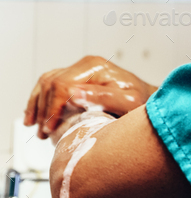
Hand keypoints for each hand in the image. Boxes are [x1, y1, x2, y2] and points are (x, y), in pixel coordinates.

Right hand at [24, 55, 156, 138]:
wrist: (147, 98)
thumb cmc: (141, 102)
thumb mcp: (128, 102)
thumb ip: (104, 97)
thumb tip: (75, 94)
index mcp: (96, 67)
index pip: (62, 84)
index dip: (53, 108)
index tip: (50, 128)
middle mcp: (86, 64)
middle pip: (51, 83)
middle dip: (43, 110)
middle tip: (42, 133)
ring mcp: (80, 69)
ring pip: (47, 81)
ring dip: (37, 104)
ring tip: (35, 127)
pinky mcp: (77, 76)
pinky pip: (51, 83)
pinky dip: (40, 99)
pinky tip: (36, 114)